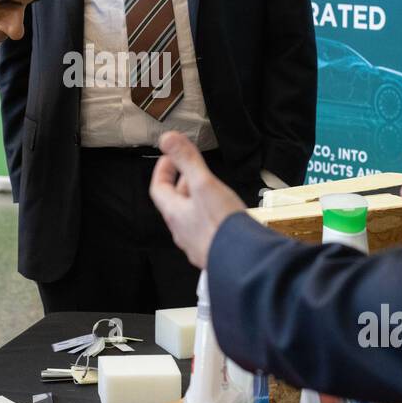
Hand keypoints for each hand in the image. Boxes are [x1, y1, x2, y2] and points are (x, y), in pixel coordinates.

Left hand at [148, 131, 246, 268]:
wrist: (243, 262)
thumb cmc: (222, 227)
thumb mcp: (204, 185)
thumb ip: (187, 160)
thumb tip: (167, 139)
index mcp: (175, 214)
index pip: (158, 188)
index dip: (162, 170)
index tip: (170, 158)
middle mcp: (182, 231)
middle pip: (175, 203)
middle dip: (182, 183)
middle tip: (191, 171)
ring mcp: (197, 243)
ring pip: (191, 217)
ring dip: (197, 201)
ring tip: (211, 190)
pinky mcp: (213, 252)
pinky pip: (206, 231)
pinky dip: (211, 217)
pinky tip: (225, 216)